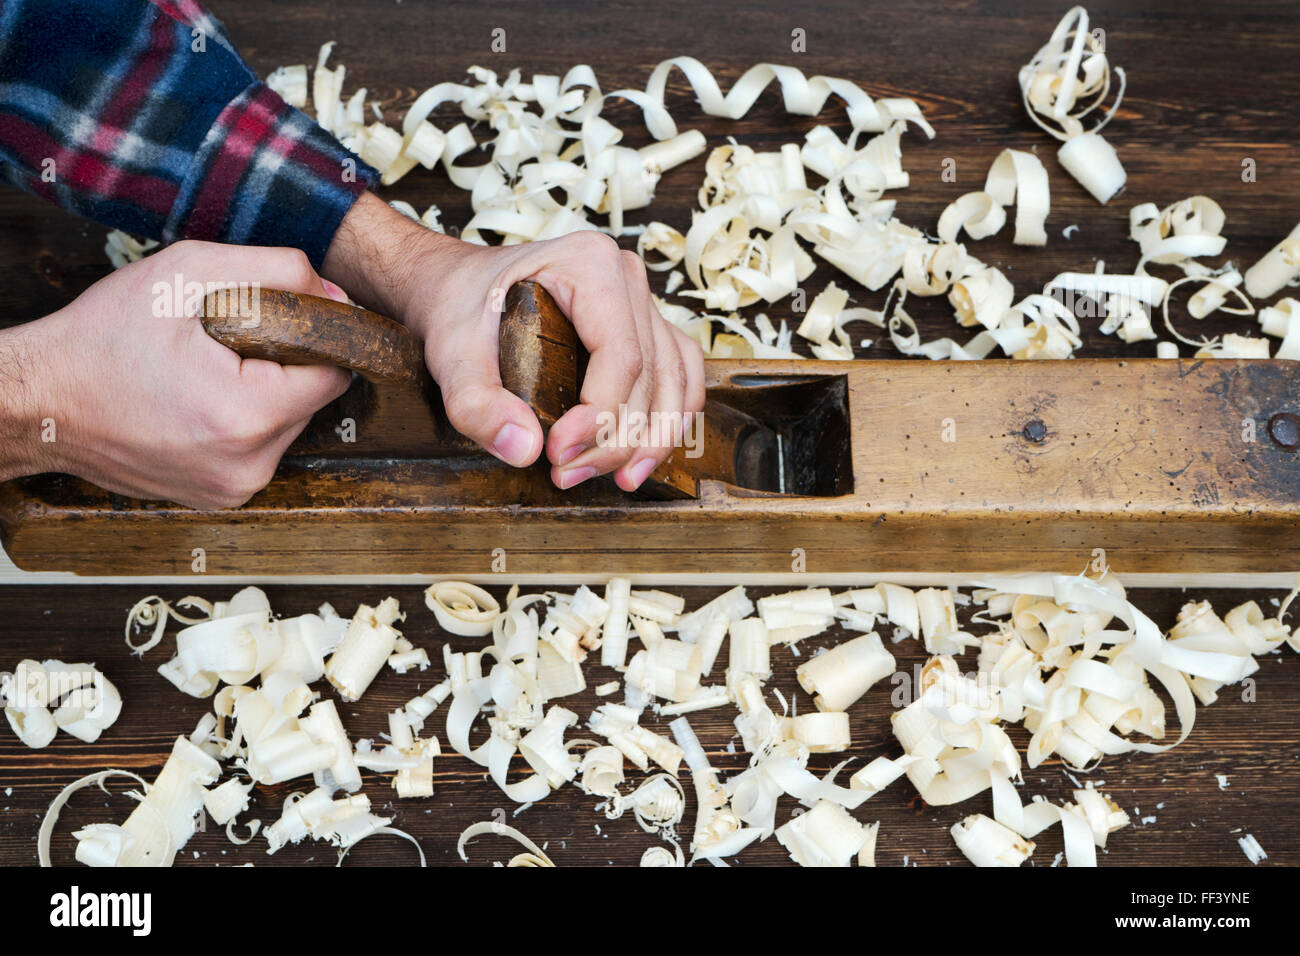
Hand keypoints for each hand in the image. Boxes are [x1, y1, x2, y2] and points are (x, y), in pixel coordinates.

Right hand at [0, 241, 349, 506]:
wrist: (40, 403)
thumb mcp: (186, 273)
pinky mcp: (222, 497)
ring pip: (288, 426)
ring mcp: (235, 488)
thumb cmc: (101, 337)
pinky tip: (200, 401)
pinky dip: (242, 422)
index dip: (314, 337)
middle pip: (311, 400)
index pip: (333, 372)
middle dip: (282, 364)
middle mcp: (248, 464)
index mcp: (246, 413)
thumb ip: (275, 272)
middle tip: (228, 343)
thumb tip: (335, 297)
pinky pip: (259, 449)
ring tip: (208, 371)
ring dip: (264, 394)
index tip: (283, 319)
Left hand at [324, 193, 704, 490]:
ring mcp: (642, 301)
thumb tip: (525, 450)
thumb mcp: (453, 355)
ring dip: (650, 440)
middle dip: (617, 439)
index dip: (600, 416)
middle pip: (649, 374)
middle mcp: (626, 276)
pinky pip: (680, 374)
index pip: (620, 354)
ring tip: (616, 480)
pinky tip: (646, 454)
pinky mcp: (646, 327)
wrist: (457, 289)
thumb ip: (477, 404)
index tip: (559, 454)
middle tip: (568, 473)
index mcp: (589, 265)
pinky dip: (671, 418)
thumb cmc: (460, 310)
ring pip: (673, 380)